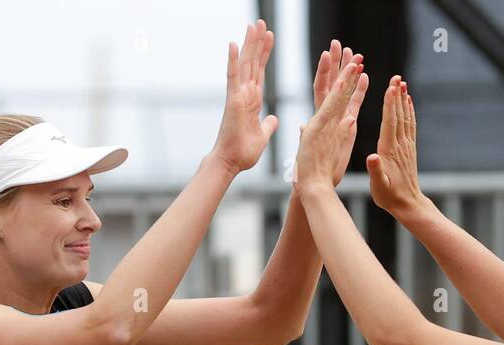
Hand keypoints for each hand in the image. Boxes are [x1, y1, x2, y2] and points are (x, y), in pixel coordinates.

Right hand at [210, 20, 278, 174]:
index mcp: (252, 101)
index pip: (260, 72)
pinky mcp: (232, 101)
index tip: (269, 37)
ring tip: (253, 25)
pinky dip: (232, 61)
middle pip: (252, 63)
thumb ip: (268, 125)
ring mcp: (237, 96)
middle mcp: (244, 94)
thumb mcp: (263, 136)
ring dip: (249, 44)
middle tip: (261, 22)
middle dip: (257, 42)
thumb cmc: (243, 153)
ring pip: (244, 64)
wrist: (231, 163)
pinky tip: (232, 44)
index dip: (264, 54)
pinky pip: (232, 77)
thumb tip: (273, 119)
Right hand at [293, 55, 365, 193]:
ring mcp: (324, 120)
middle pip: (331, 86)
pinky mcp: (324, 125)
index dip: (339, 78)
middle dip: (337, 66)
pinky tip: (353, 72)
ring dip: (345, 70)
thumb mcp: (313, 150)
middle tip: (342, 45)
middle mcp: (323, 118)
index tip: (349, 64)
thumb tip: (302, 125)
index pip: (330, 94)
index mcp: (322, 122)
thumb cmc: (312, 173)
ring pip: (336, 89)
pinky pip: (338, 101)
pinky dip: (345, 86)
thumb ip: (308, 135)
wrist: (312, 187)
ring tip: (353, 53)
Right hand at [366, 76, 424, 218]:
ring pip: (405, 118)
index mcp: (389, 150)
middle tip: (397, 77)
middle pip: (398, 115)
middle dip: (397, 96)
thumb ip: (375, 171)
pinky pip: (409, 126)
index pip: (390, 122)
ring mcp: (406, 146)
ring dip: (403, 100)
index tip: (390, 87)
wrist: (407, 204)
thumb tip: (372, 157)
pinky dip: (409, 112)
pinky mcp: (409, 149)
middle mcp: (399, 145)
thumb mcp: (378, 186)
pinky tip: (408, 102)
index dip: (390, 104)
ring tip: (402, 83)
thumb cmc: (388, 196)